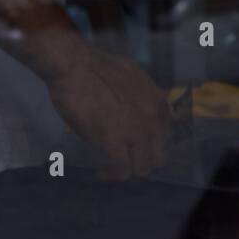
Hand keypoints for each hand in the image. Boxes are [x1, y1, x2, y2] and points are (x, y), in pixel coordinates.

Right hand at [48, 50, 171, 179]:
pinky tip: (102, 172)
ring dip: (127, 170)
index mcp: (157, 102)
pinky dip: (112, 174)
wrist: (74, 64)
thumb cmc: (94, 67)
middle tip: (124, 161)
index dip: (149, 146)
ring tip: (111, 168)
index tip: (134, 148)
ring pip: (141, 167)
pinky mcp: (113, 138)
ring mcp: (135, 130)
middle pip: (157, 158)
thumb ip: (142, 97)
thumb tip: (138, 112)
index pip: (164, 137)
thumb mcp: (132, 77)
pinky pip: (121, 168)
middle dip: (141, 162)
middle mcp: (152, 118)